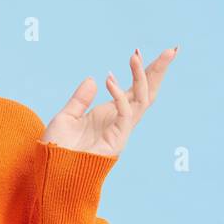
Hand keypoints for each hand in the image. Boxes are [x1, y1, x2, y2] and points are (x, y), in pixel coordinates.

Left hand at [40, 45, 178, 156]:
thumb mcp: (66, 117)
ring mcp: (120, 130)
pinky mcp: (117, 140)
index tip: (142, 52)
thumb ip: (80, 100)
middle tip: (172, 50)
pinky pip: (124, 114)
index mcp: (109, 114)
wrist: (51, 173)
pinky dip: (119, 96)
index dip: (143, 71)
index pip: (134, 90)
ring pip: (141, 100)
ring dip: (142, 77)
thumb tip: (93, 79)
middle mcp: (119, 120)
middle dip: (159, 72)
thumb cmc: (56, 150)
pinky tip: (108, 79)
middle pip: (147, 92)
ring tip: (135, 55)